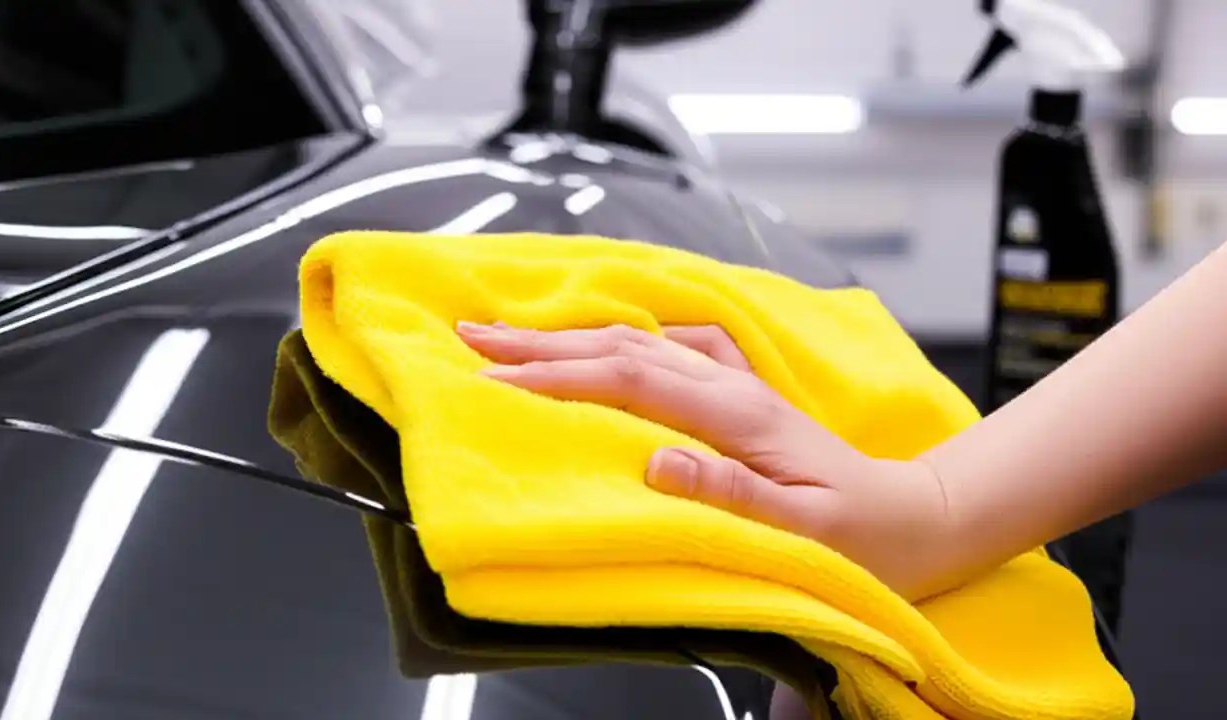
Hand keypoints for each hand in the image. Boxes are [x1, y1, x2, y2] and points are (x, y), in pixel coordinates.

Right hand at [457, 321, 959, 600]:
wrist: (915, 519)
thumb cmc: (861, 534)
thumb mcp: (803, 528)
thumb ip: (731, 492)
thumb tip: (658, 462)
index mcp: (738, 414)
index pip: (630, 379)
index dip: (558, 376)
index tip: (495, 378)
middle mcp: (731, 386)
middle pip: (621, 346)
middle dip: (541, 341)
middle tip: (472, 335)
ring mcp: (734, 386)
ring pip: (637, 341)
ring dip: (569, 335)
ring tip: (510, 334)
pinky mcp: (736, 395)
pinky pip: (664, 351)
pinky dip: (617, 339)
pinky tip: (596, 339)